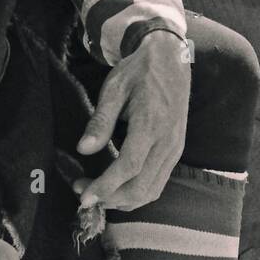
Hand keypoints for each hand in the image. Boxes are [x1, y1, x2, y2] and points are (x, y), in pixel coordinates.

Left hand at [74, 29, 189, 210]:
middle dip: (110, 198)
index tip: (83, 197)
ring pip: (151, 190)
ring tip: (98, 193)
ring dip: (123, 200)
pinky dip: (137, 193)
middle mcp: (167, 141)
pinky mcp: (176, 151)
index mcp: (151, 123)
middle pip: (140, 186)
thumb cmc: (139, 71)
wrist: (171, 58)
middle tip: (83, 194)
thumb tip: (83, 149)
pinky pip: (158, 183)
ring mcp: (175, 148)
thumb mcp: (115, 88)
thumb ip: (100, 120)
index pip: (129, 166)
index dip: (106, 186)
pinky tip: (118, 188)